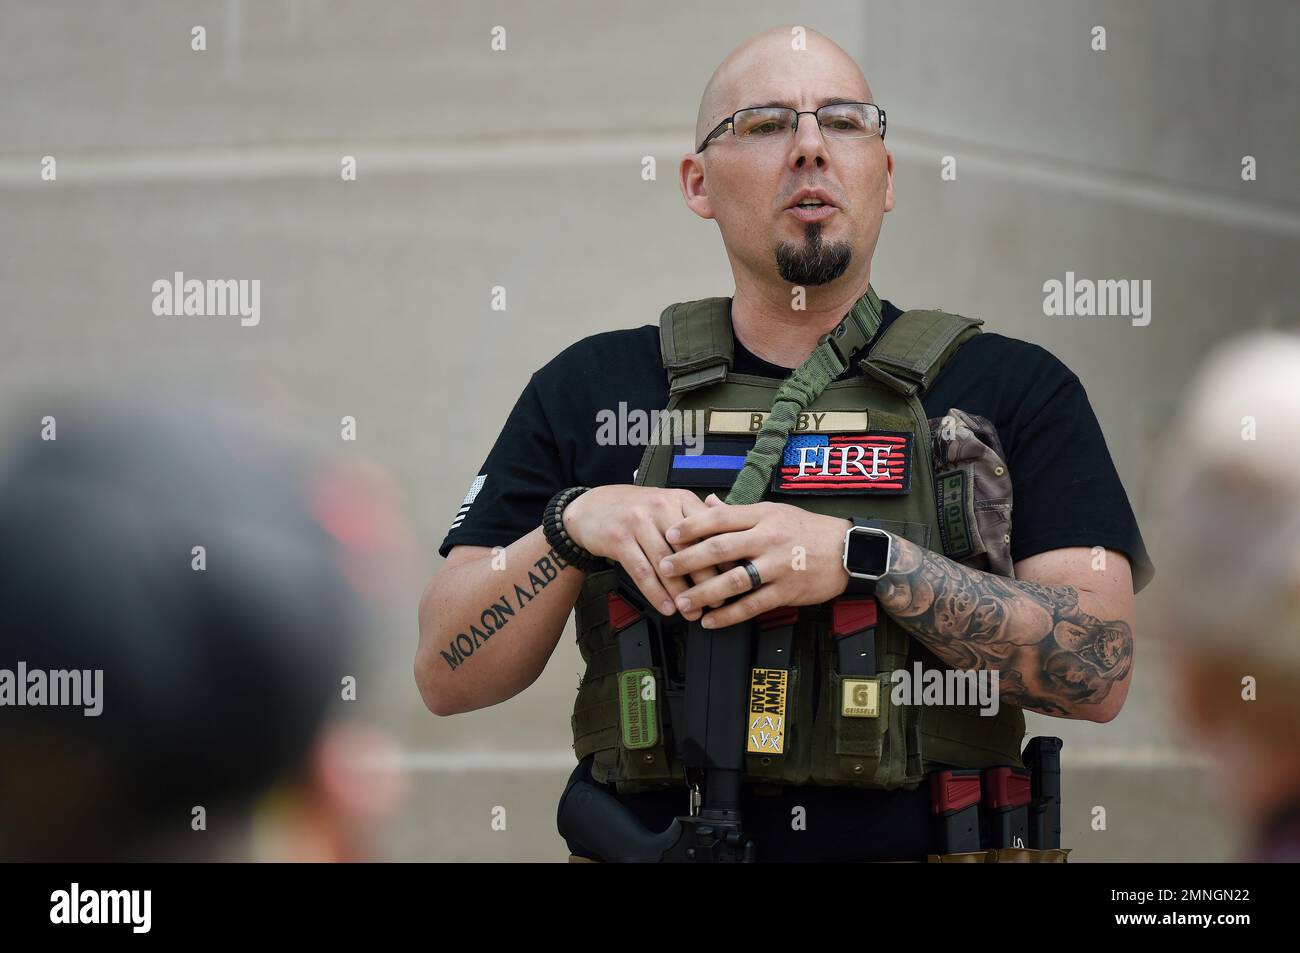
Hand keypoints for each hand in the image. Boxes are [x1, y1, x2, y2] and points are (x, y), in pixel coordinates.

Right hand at [562, 485, 729, 615]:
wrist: (590, 507)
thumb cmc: (635, 510)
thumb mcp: (668, 504)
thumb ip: (697, 518)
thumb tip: (730, 536)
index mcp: (679, 498)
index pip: (708, 529)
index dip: (724, 555)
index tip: (735, 578)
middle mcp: (660, 506)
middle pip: (690, 548)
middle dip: (706, 579)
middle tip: (719, 601)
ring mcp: (637, 522)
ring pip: (666, 563)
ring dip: (682, 592)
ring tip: (694, 611)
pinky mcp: (619, 539)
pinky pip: (641, 572)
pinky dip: (656, 593)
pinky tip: (667, 608)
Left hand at [658, 494, 853, 626]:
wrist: (849, 551)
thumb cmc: (807, 530)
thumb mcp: (774, 511)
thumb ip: (739, 511)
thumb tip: (707, 502)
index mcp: (762, 515)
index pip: (720, 518)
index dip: (691, 526)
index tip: (669, 535)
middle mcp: (768, 538)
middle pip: (720, 548)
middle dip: (687, 560)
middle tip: (664, 568)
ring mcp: (778, 566)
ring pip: (733, 581)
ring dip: (703, 593)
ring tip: (682, 602)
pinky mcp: (787, 591)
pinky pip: (752, 605)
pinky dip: (729, 615)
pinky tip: (710, 621)